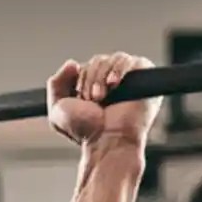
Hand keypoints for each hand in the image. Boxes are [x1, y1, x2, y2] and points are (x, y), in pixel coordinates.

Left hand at [46, 53, 161, 147]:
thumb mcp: (58, 109)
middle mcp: (112, 82)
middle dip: (90, 79)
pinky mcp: (145, 79)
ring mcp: (129, 80)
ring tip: (102, 97)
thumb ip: (56, 83)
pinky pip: (132, 61)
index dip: (80, 78)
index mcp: (94, 87)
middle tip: (92, 100)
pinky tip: (114, 83)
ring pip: (113, 59)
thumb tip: (73, 63)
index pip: (86, 66)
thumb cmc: (86, 132)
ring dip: (102, 77)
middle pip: (98, 61)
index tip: (81, 99)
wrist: (107, 141)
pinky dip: (119, 69)